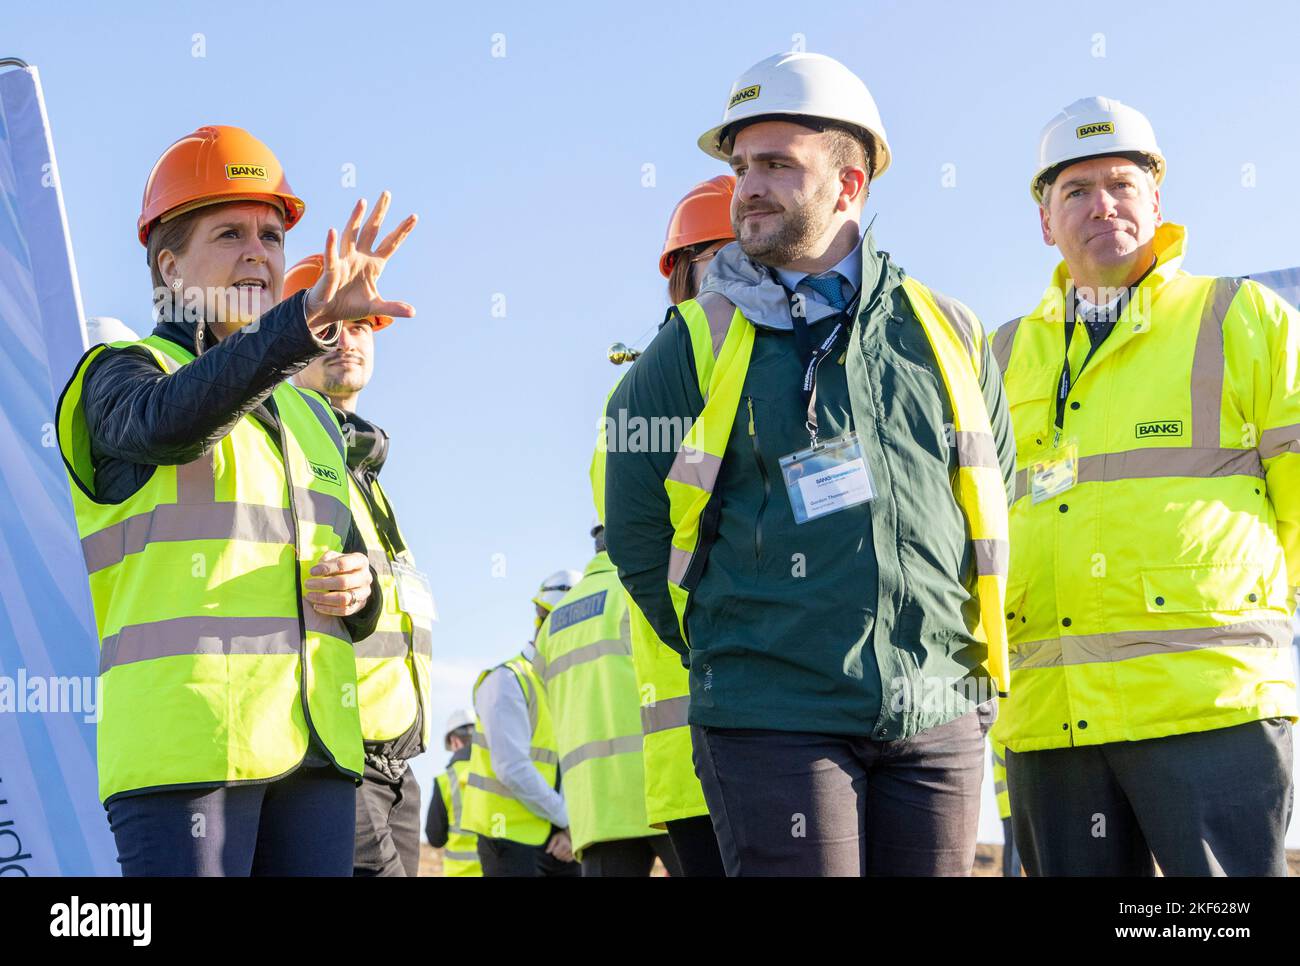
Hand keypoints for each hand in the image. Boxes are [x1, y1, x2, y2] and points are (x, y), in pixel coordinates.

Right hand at [304, 191, 416, 331]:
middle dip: (379, 213)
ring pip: (351, 235)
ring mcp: (345, 260)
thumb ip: (393, 307)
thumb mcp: (375, 307)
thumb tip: (413, 312)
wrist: (328, 312)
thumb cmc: (350, 305)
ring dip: (355, 218)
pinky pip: (332, 255)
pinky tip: (332, 231)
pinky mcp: (332, 269)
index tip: (414, 217)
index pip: (390, 244)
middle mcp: (360, 257)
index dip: (401, 231)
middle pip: (371, 231)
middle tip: (387, 194)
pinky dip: (331, 244)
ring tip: (362, 201)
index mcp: (374, 264)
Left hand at [306, 550, 372, 616]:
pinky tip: (316, 606)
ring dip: (324, 598)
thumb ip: (327, 559)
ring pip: (344, 598)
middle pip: (344, 582)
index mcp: (360, 561)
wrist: (355, 577)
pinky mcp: (360, 604)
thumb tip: (317, 569)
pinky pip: (345, 610)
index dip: (326, 568)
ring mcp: (364, 592)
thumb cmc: (341, 565)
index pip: (343, 564)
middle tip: (308, 584)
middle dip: (323, 584)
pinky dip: (329, 609)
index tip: (312, 571)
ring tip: (309, 596)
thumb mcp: (335, 556)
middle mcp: (365, 577)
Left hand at [545, 829, 573, 862]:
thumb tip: (547, 852)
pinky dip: (566, 859)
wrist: (571, 834)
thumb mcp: (555, 837)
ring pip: (563, 858)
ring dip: (561, 857)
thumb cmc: (562, 836)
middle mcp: (568, 847)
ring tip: (561, 852)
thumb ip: (550, 844)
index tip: (555, 848)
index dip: (553, 851)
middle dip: (557, 854)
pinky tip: (565, 855)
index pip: (555, 852)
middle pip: (559, 856)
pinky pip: (569, 859)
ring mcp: (572, 851)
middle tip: (558, 850)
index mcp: (563, 842)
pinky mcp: (575, 853)